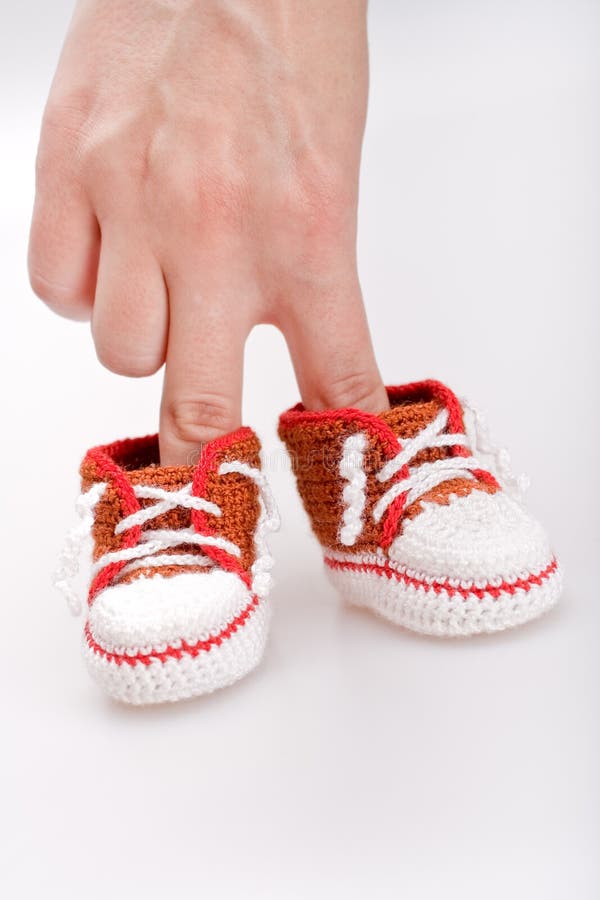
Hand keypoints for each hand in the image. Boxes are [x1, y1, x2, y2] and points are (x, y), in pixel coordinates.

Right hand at [29, 0, 387, 463]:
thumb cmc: (291, 52)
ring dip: (143, 344)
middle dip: (200, 451)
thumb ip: (308, 273)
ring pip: (121, 353)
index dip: (332, 453)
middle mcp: (219, 233)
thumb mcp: (332, 177)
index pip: (336, 379)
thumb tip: (281, 348)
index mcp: (310, 235)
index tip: (325, 488)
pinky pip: (57, 288)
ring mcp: (135, 203)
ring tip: (160, 291)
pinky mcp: (68, 169)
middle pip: (201, 406)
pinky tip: (109, 252)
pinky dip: (82, 291)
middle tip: (198, 458)